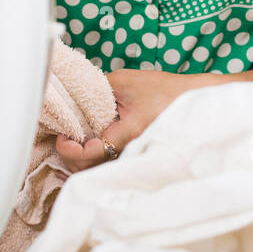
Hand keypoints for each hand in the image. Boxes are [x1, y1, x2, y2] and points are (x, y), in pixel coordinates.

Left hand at [54, 68, 206, 172]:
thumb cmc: (163, 89)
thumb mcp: (124, 81)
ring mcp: (132, 154)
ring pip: (98, 170)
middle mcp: (129, 150)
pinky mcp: (133, 152)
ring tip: (73, 142)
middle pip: (90, 170)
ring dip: (81, 160)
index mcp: (127, 133)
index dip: (70, 149)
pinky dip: (93, 158)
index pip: (90, 154)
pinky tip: (87, 146)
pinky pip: (108, 163)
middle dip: (70, 158)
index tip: (62, 137)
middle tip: (64, 139)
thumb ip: (97, 88)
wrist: (189, 98)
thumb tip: (74, 97)